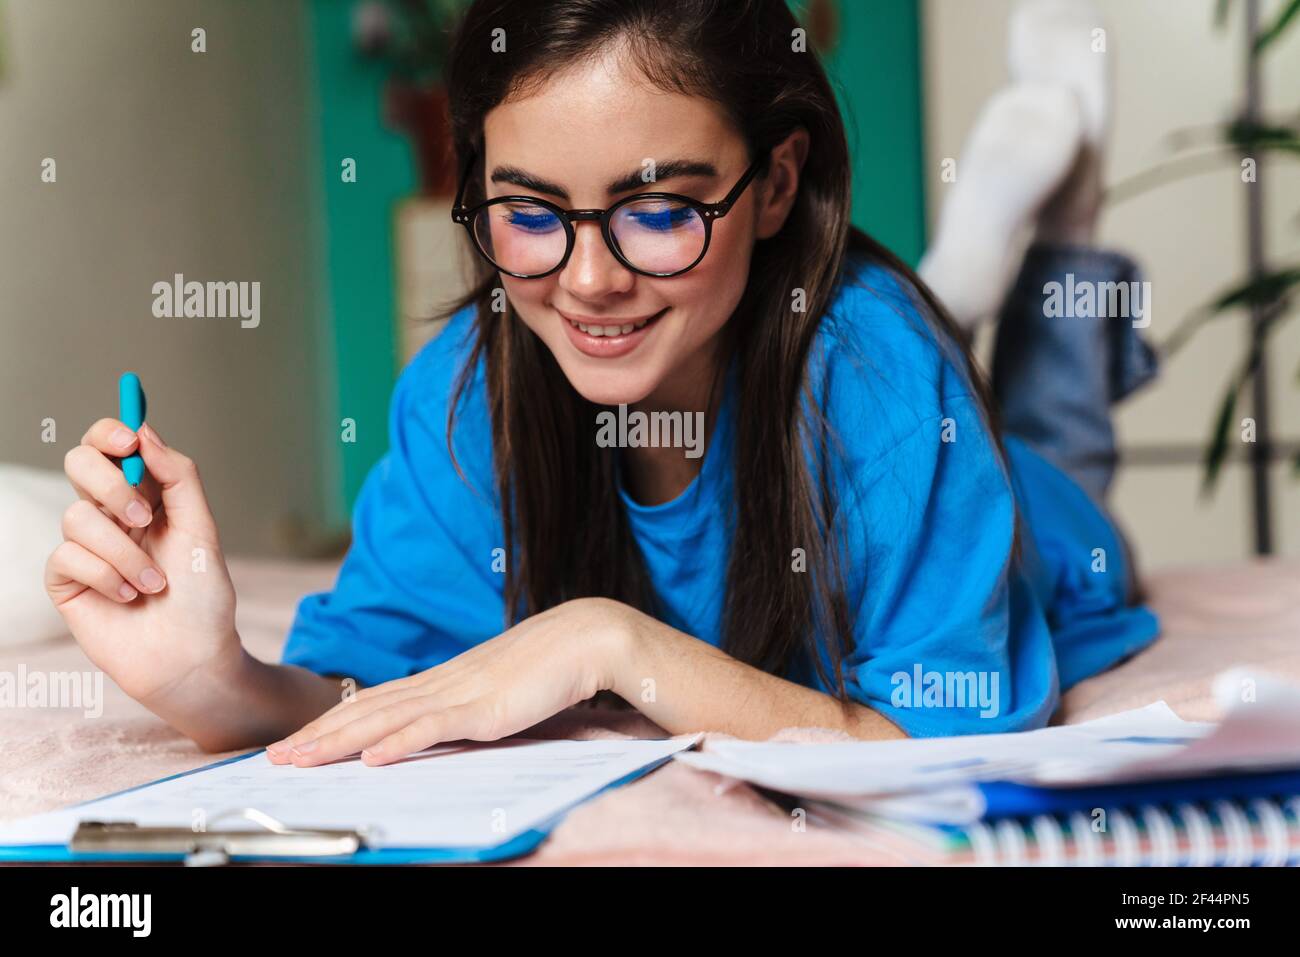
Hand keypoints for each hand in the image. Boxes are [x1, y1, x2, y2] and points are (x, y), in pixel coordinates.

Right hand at [45, 419, 239, 707]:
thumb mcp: (202, 530)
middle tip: (143, 517)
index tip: (128, 440)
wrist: (191, 657)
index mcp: (145, 497)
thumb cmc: (202, 597)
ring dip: (125, 553)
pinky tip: (128, 598)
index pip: (112, 445)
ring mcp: (85, 546)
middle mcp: (110, 515)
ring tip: (154, 584)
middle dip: (110, 485)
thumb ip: (178, 478)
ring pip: (78, 517)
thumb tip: (145, 431)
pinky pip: (68, 556)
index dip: (111, 432)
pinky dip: (107, 577)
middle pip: (79, 463)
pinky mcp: (66, 580)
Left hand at [266, 598, 632, 766]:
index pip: (374, 702)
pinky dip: (399, 741)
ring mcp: (458, 693)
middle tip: (275, 757)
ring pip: (386, 719)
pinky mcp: (483, 708)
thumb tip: (442, 726)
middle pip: (366, 710)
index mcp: (441, 681)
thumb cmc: (546, 666)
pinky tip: (371, 756)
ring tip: (301, 759)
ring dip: (339, 740)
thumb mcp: (494, 691)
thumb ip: (465, 708)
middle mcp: (439, 684)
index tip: (298, 740)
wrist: (583, 637)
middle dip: (317, 735)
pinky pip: (433, 727)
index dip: (331, 722)